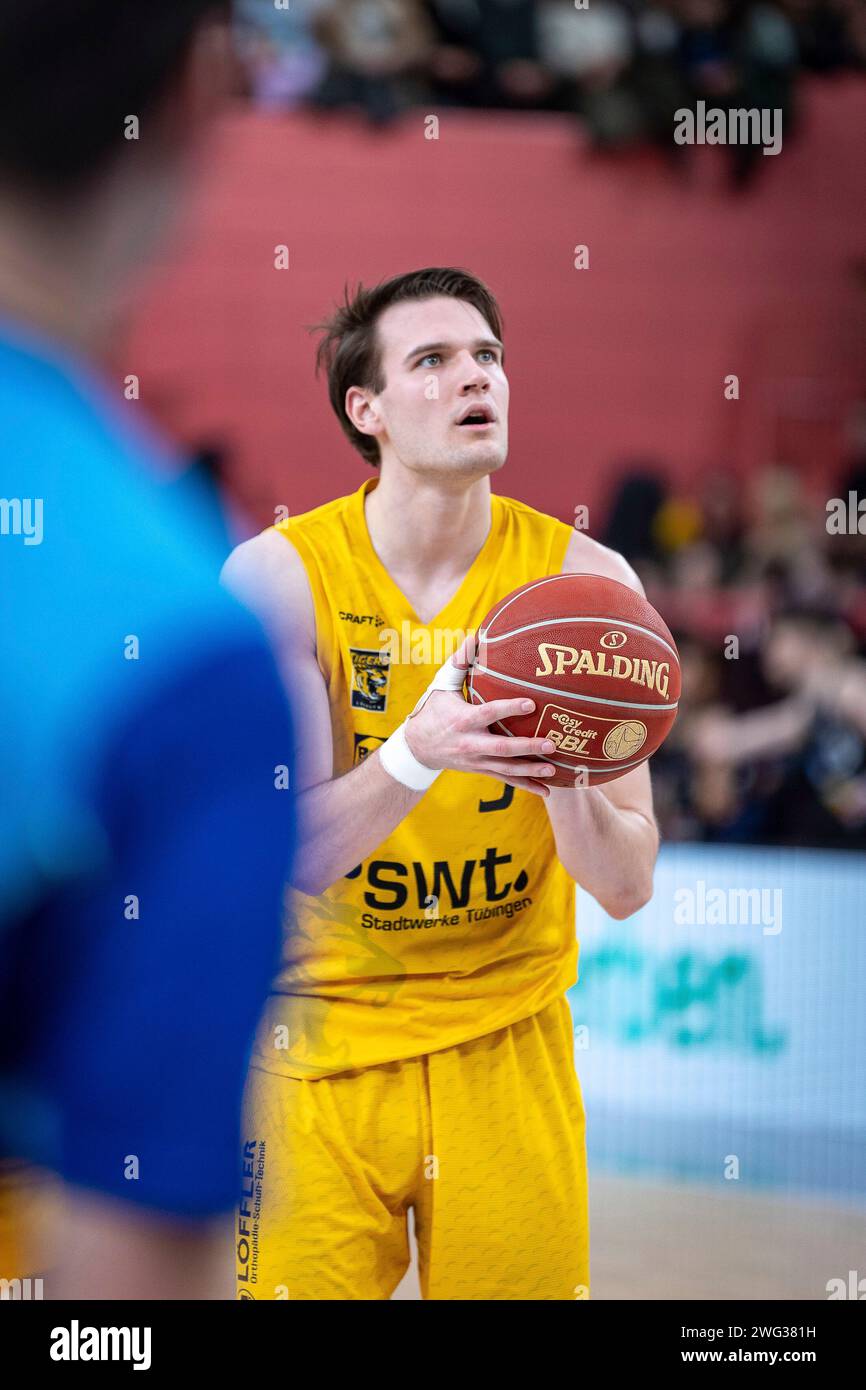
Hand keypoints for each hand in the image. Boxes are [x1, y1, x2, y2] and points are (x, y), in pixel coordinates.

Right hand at [403, 633, 557, 796]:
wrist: (418, 747)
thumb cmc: (434, 711)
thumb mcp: (442, 686)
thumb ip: (461, 663)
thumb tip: (475, 636)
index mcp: (463, 719)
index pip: (489, 714)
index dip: (509, 709)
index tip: (531, 703)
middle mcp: (470, 743)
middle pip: (502, 748)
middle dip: (527, 747)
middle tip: (551, 743)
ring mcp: (477, 760)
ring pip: (506, 769)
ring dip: (531, 770)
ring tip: (553, 769)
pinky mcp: (482, 770)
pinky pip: (506, 780)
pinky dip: (527, 786)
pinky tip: (547, 791)